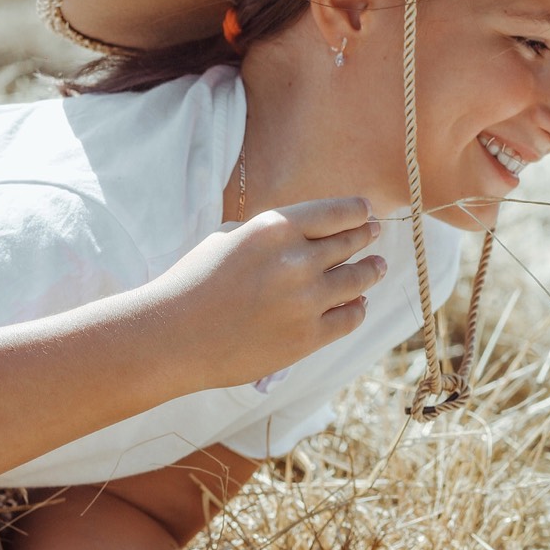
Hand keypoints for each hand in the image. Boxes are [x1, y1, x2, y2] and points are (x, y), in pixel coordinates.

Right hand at [146, 195, 385, 389]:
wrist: (172, 337)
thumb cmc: (194, 283)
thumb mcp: (228, 238)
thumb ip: (269, 233)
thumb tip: (306, 232)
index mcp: (275, 228)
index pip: (336, 213)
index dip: (357, 212)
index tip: (366, 212)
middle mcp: (297, 261)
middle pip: (350, 243)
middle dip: (366, 236)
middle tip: (375, 233)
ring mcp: (306, 301)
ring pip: (358, 279)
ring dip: (371, 270)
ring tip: (377, 266)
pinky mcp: (308, 337)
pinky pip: (349, 317)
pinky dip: (357, 307)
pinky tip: (358, 302)